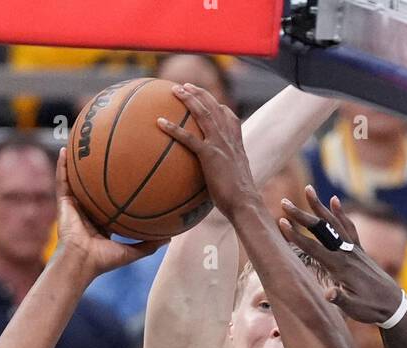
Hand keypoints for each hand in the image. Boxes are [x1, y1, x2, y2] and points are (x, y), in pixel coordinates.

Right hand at [56, 148, 166, 275]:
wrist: (80, 263)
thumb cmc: (103, 261)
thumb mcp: (131, 252)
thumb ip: (148, 244)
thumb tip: (170, 238)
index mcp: (102, 221)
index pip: (111, 201)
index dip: (118, 188)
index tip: (130, 173)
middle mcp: (88, 211)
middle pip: (94, 185)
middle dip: (99, 169)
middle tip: (110, 150)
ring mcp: (75, 205)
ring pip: (76, 178)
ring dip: (78, 161)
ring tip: (83, 141)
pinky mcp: (63, 202)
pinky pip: (62, 180)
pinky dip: (63, 165)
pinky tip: (66, 149)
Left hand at [158, 84, 252, 216]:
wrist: (246, 204)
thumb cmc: (241, 201)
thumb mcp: (236, 183)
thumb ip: (227, 176)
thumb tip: (218, 185)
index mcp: (237, 145)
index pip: (229, 118)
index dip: (218, 105)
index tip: (208, 98)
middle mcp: (229, 140)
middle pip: (214, 108)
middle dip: (200, 93)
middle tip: (185, 85)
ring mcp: (220, 145)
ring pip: (203, 114)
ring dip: (188, 99)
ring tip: (174, 90)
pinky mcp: (210, 155)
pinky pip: (188, 138)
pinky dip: (173, 128)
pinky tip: (160, 122)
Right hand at [279, 189, 404, 324]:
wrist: (394, 305)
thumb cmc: (371, 309)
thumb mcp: (354, 309)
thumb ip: (340, 299)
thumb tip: (328, 295)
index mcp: (340, 266)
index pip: (313, 248)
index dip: (295, 236)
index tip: (281, 222)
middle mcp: (347, 253)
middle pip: (320, 229)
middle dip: (301, 216)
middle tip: (284, 202)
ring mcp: (354, 249)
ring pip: (334, 222)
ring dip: (320, 206)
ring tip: (308, 189)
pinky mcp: (360, 250)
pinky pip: (349, 227)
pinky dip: (341, 213)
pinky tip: (334, 200)